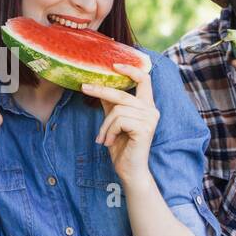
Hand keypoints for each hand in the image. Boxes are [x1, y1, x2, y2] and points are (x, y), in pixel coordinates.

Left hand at [79, 62, 158, 181]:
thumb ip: (111, 104)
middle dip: (101, 90)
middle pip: (123, 94)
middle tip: (84, 87)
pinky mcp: (145, 128)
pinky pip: (119, 121)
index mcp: (146, 106)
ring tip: (103, 138)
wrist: (129, 170)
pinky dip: (109, 131)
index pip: (145, 79)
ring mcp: (150, 119)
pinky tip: (110, 142)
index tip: (114, 65)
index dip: (130, 69)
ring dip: (105, 125)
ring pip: (118, 110)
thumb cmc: (122, 147)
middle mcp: (151, 110)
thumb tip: (99, 86)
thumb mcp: (113, 122)